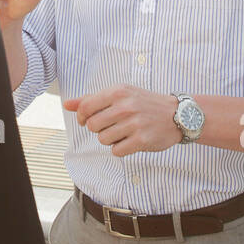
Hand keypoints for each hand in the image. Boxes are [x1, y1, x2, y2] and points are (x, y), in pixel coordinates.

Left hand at [64, 86, 183, 156]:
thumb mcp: (120, 94)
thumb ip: (91, 99)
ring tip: (123, 132)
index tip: (88, 120)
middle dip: (99, 129)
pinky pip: (117, 151)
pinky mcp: (141, 140)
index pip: (86, 107)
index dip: (82, 117)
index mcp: (117, 92)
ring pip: (104, 140)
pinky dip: (121, 149)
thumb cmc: (144, 103)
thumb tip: (66, 104)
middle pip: (93, 126)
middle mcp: (125, 106)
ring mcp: (134, 124)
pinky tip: (131, 141)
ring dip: (110, 139)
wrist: (177, 114)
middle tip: (112, 126)